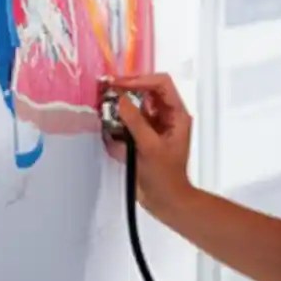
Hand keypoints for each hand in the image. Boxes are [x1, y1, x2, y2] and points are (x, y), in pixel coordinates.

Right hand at [100, 73, 194, 214]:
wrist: (166, 201)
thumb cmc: (164, 176)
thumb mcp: (150, 147)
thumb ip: (135, 121)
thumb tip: (120, 99)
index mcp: (176, 114)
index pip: (161, 84)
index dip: (140, 79)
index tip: (118, 85)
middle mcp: (166, 116)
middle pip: (147, 90)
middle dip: (127, 90)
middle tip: (105, 90)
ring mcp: (154, 126)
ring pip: (136, 105)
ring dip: (121, 106)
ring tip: (104, 107)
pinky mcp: (142, 136)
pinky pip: (129, 121)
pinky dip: (118, 122)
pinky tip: (109, 127)